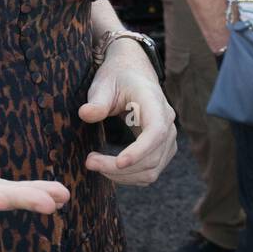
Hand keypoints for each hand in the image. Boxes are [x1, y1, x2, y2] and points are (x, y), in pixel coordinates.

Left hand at [78, 53, 176, 185]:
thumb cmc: (117, 78)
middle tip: (89, 161)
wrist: (132, 75)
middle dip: (120, 168)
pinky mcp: (162, 150)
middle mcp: (167, 123)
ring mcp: (168, 139)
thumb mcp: (104, 84)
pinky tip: (107, 168)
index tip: (118, 162)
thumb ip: (97, 100)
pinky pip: (149, 172)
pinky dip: (128, 176)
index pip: (155, 132)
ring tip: (94, 164)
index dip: (140, 151)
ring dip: (122, 176)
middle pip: (151, 158)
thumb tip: (85, 114)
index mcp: (155, 102)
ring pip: (151, 171)